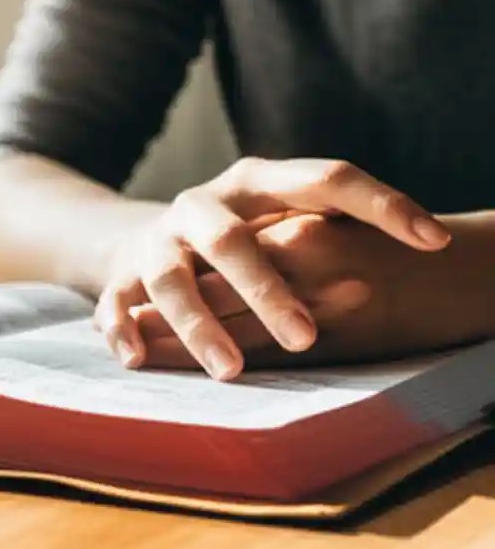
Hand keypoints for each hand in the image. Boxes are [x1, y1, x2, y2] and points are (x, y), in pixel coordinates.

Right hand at [93, 157, 450, 379]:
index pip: (326, 179)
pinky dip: (123, 328)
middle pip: (234, 241)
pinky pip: (116, 302)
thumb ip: (332, 234)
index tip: (432, 241)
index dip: (381, 205)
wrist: (139, 237)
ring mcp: (158, 241)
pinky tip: (135, 359)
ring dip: (200, 325)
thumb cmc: (241, 239)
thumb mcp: (284, 220)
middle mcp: (203, 206)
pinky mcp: (120, 275)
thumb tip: (431, 254)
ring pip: (174, 279)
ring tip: (231, 370)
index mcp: (257, 182)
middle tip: (307, 338)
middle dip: (268, 290)